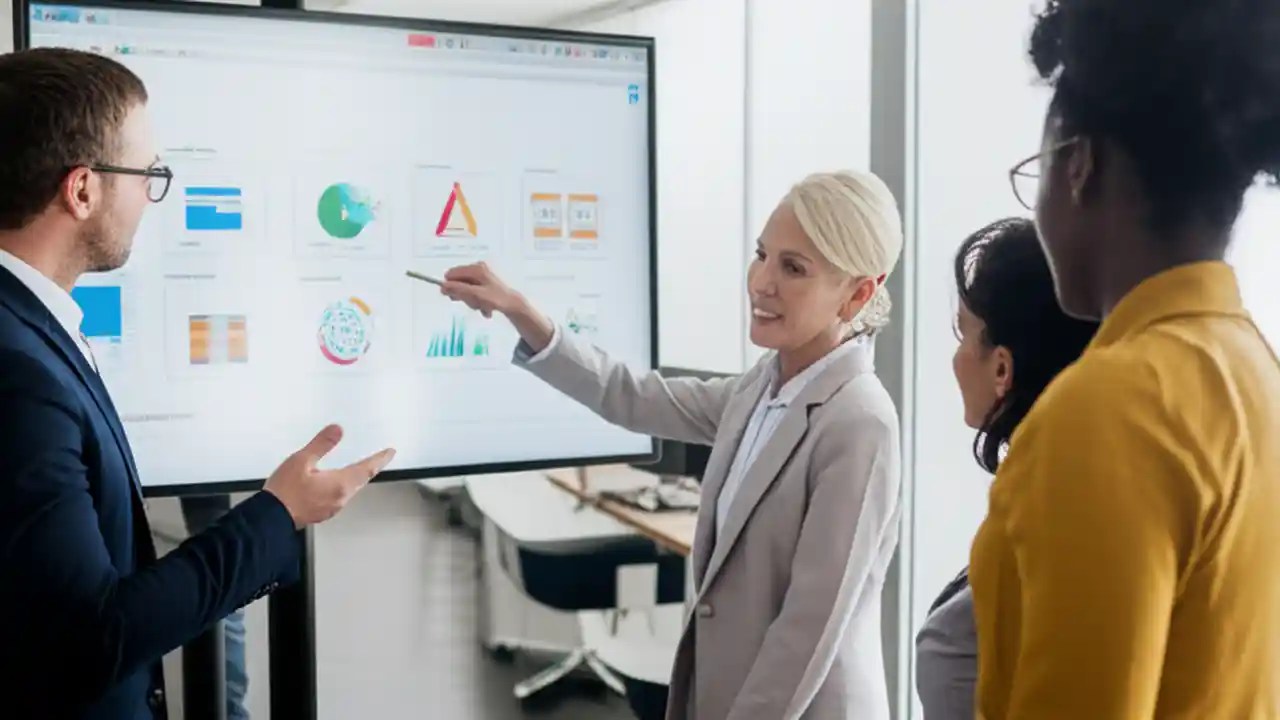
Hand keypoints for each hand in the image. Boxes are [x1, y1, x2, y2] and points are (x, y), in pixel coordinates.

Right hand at [263, 424, 394, 528]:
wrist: (270, 518)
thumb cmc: (284, 492)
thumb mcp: (302, 460)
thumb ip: (322, 444)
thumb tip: (337, 430)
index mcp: (340, 484)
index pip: (368, 468)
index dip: (380, 458)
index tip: (389, 452)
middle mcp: (340, 498)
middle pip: (362, 480)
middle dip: (370, 468)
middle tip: (379, 459)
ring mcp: (331, 507)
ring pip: (351, 490)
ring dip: (357, 478)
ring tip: (360, 469)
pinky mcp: (322, 512)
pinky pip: (339, 497)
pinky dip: (343, 487)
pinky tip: (336, 484)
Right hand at [439, 261, 520, 318]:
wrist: (512, 305)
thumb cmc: (495, 299)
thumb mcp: (475, 295)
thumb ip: (459, 290)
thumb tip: (442, 286)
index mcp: (475, 268)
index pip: (451, 274)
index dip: (450, 287)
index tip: (453, 298)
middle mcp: (477, 268)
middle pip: (458, 282)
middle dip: (463, 295)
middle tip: (473, 303)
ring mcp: (480, 275)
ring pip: (465, 289)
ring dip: (471, 301)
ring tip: (482, 306)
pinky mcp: (483, 282)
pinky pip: (472, 292)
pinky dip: (477, 301)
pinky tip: (486, 308)